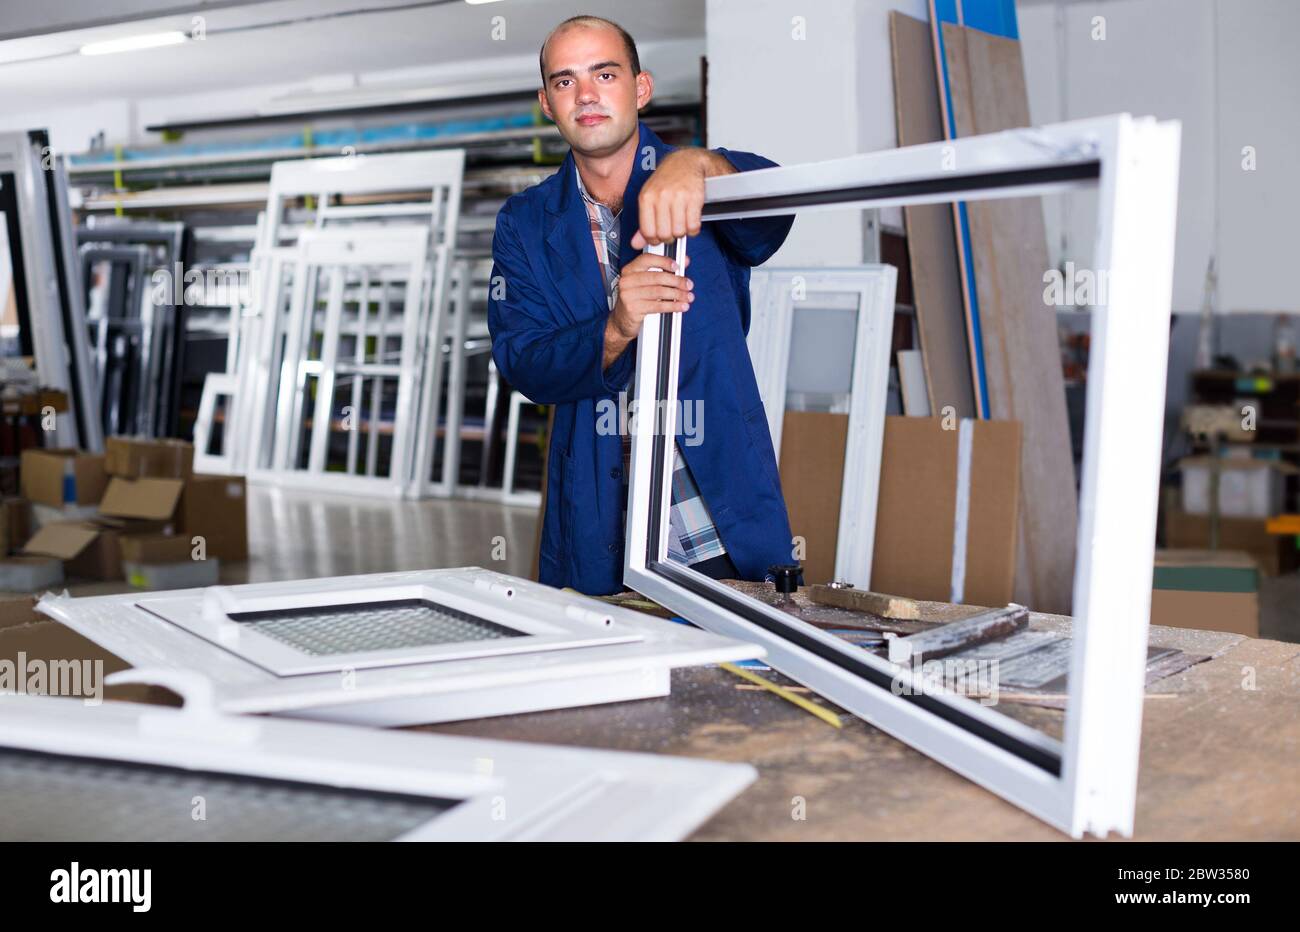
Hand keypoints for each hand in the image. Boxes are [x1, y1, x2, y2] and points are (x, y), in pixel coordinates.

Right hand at [602, 252, 691, 368]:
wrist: (620, 322)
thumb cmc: (635, 300)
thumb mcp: (647, 283)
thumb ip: (664, 270)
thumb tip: (684, 261)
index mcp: (629, 270)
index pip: (647, 259)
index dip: (664, 261)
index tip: (677, 267)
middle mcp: (627, 281)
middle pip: (656, 277)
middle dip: (676, 281)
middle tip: (688, 285)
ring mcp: (628, 295)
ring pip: (659, 292)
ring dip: (677, 295)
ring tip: (687, 297)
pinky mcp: (633, 309)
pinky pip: (657, 306)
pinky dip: (672, 306)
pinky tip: (680, 306)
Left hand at [631, 149, 719, 248]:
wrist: (686, 163)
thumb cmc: (666, 181)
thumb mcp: (650, 198)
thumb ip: (644, 223)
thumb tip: (636, 243)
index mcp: (646, 197)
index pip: (648, 232)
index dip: (654, 240)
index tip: (659, 238)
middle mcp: (661, 196)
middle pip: (664, 234)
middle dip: (669, 237)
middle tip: (672, 230)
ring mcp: (678, 197)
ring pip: (679, 232)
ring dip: (682, 232)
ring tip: (681, 223)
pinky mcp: (694, 198)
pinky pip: (693, 226)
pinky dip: (693, 229)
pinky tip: (690, 220)